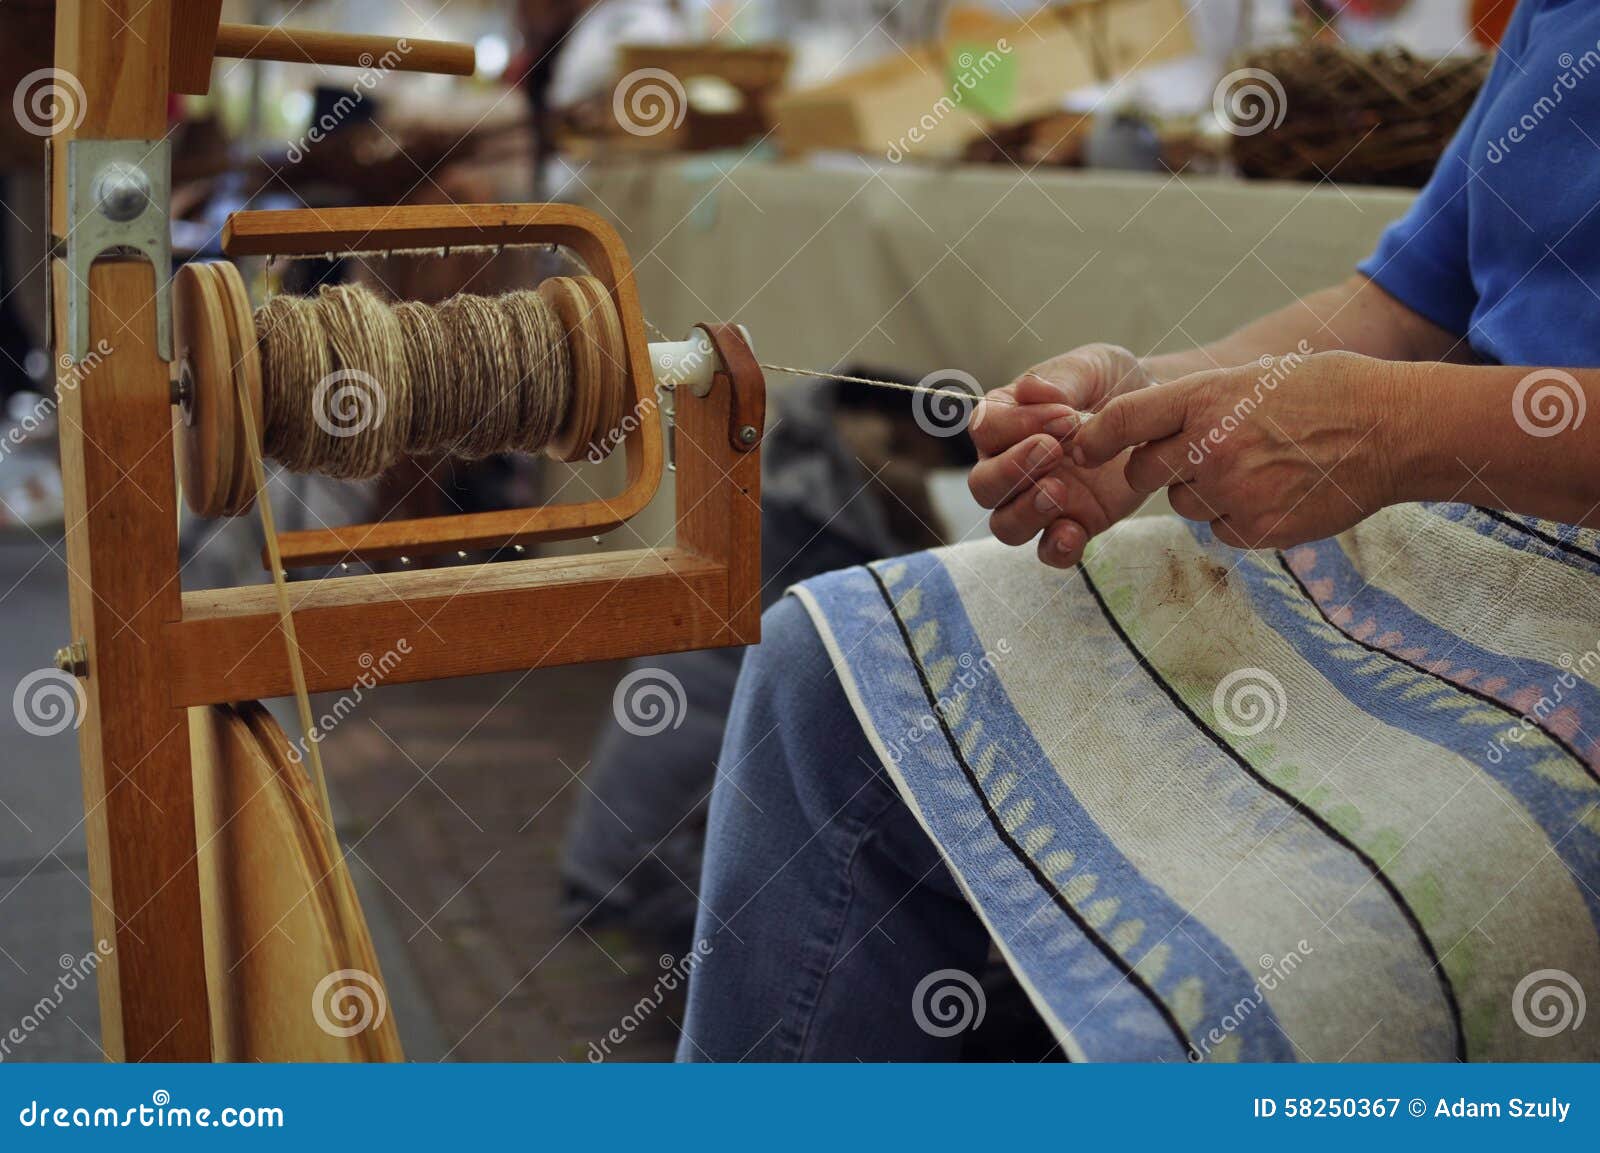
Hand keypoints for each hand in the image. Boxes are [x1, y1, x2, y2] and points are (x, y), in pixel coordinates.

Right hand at [966, 344, 1157, 567]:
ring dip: (1025, 512)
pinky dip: (1056, 548)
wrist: (1157, 413)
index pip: (986, 429)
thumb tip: (1031, 389)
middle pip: (983, 484)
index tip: (1064, 414)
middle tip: (1053, 450)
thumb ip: (1063, 379)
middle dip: (1011, 470)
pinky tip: (1074, 533)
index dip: (1016, 425)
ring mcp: (1038, 501)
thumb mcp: (1092, 368)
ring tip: (1059, 490)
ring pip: (1005, 524)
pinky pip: (1049, 551)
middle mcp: (1012, 466)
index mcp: (1006, 422)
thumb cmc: (1114, 385)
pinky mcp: (1072, 525)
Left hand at [1071, 350, 1404, 549]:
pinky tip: (1275, 494)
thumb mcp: (1253, 377)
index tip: (1083, 449)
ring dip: (1203, 493)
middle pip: (1142, 472)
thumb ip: (1197, 404)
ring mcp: (1233, 491)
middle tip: (1194, 459)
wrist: (1391, 429)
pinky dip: (1236, 519)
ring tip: (1256, 470)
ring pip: (1182, 503)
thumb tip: (1145, 431)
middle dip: (1154, 470)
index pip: (1123, 421)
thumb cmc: (1323, 395)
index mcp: (1207, 397)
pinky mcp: (1256, 529)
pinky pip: (1218, 531)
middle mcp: (1211, 444)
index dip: (1095, 438)